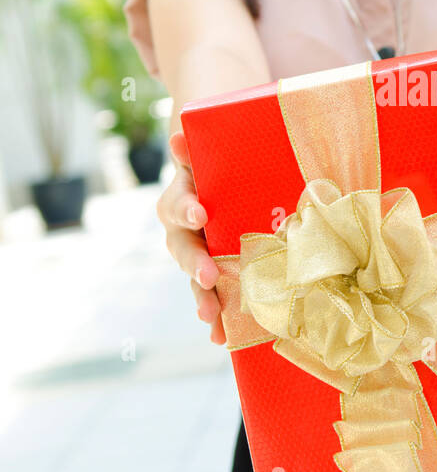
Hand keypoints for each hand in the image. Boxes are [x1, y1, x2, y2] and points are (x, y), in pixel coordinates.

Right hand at [157, 131, 225, 344]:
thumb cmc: (217, 169)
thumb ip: (195, 151)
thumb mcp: (209, 157)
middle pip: (183, 249)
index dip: (187, 209)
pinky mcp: (213, 276)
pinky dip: (216, 320)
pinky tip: (221, 338)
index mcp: (181, 201)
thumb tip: (179, 133)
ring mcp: (197, 256)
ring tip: (212, 318)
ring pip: (195, 279)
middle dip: (195, 264)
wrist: (222, 184)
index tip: (200, 214)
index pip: (178, 204)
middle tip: (209, 276)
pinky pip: (211, 298)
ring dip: (202, 299)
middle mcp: (183, 232)